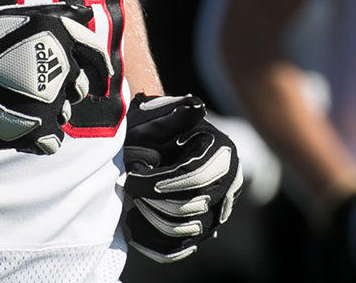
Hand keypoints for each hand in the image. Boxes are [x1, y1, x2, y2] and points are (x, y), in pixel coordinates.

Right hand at [0, 2, 110, 154]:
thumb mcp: (11, 19)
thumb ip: (52, 15)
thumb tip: (85, 14)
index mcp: (56, 35)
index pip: (94, 50)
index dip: (98, 64)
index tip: (99, 77)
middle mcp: (60, 66)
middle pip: (78, 86)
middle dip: (63, 89)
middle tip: (37, 91)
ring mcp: (52, 100)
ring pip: (65, 113)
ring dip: (48, 113)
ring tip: (18, 107)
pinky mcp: (39, 129)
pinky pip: (53, 140)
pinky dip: (39, 137)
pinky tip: (18, 128)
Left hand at [121, 94, 243, 262]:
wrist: (153, 149)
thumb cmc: (153, 130)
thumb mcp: (160, 117)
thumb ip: (174, 113)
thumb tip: (195, 106)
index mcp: (222, 154)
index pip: (194, 176)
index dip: (159, 181)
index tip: (130, 178)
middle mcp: (227, 185)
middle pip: (189, 206)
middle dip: (151, 198)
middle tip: (128, 185)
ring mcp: (217, 212)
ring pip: (183, 229)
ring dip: (150, 216)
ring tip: (132, 199)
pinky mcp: (201, 231)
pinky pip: (176, 248)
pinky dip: (150, 240)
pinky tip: (132, 221)